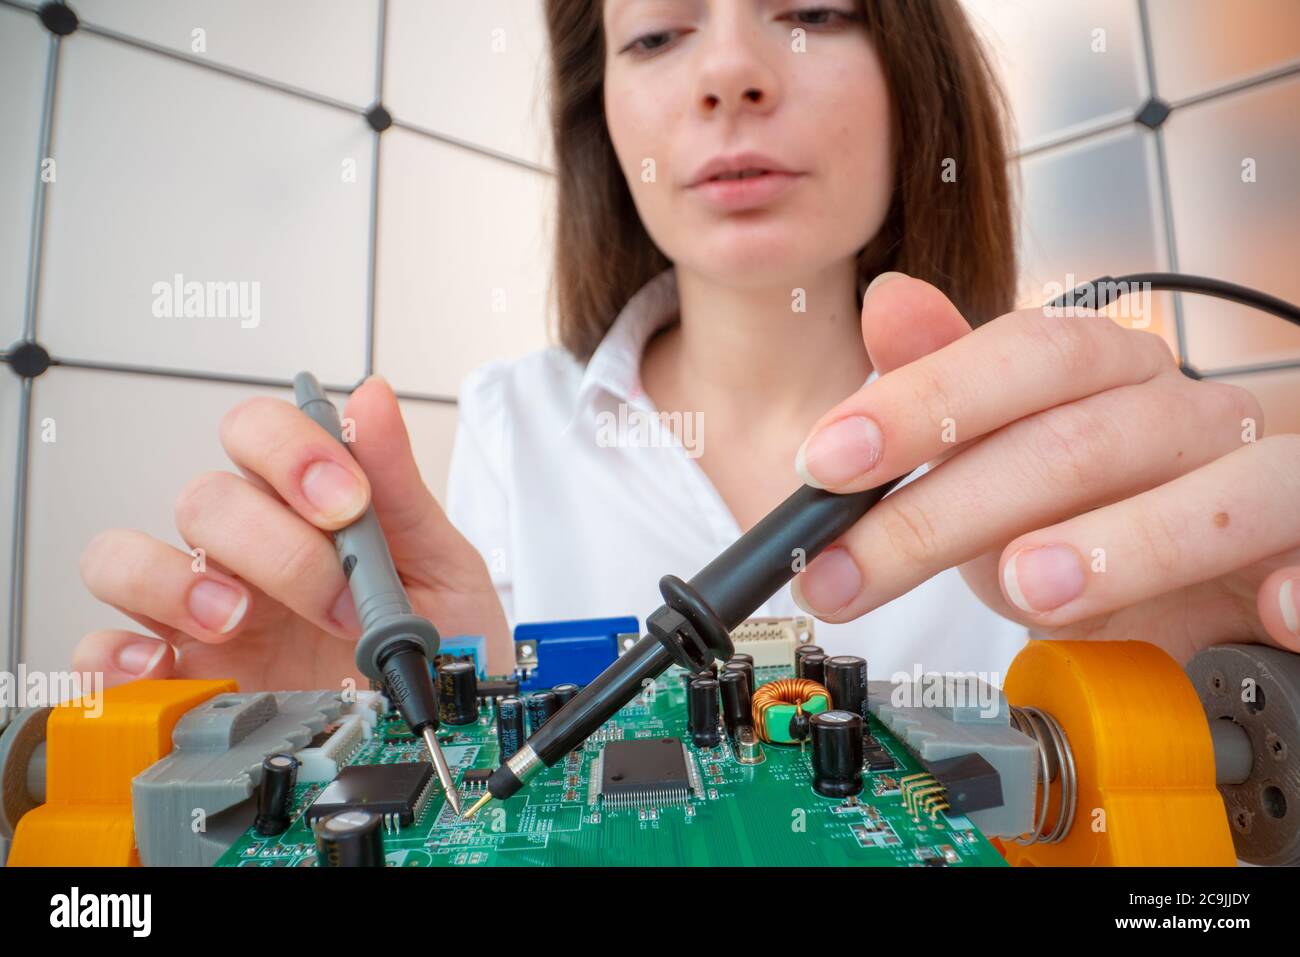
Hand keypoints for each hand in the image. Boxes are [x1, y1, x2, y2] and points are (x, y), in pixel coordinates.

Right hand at [74, 376, 511, 689]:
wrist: (448, 734)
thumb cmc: (443, 645)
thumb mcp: (444, 567)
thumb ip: (401, 489)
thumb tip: (373, 397)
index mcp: (305, 511)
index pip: (257, 434)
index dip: (289, 452)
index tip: (345, 502)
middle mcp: (246, 554)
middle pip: (203, 499)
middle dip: (275, 548)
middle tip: (336, 602)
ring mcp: (204, 615)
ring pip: (125, 557)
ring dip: (175, 582)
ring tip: (236, 619)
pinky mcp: (182, 680)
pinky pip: (100, 655)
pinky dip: (115, 658)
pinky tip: (172, 668)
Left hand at [790, 273, 1299, 663]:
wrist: (1209, 575)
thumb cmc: (1095, 512)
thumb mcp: (997, 461)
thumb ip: (945, 391)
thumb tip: (887, 300)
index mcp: (1104, 373)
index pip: (1018, 357)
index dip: (920, 403)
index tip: (825, 460)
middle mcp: (1184, 410)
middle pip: (1079, 437)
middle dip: (948, 510)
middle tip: (857, 568)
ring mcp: (1263, 473)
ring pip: (1220, 488)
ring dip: (1124, 540)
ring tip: (1027, 588)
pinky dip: (1298, 584)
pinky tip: (1270, 611)